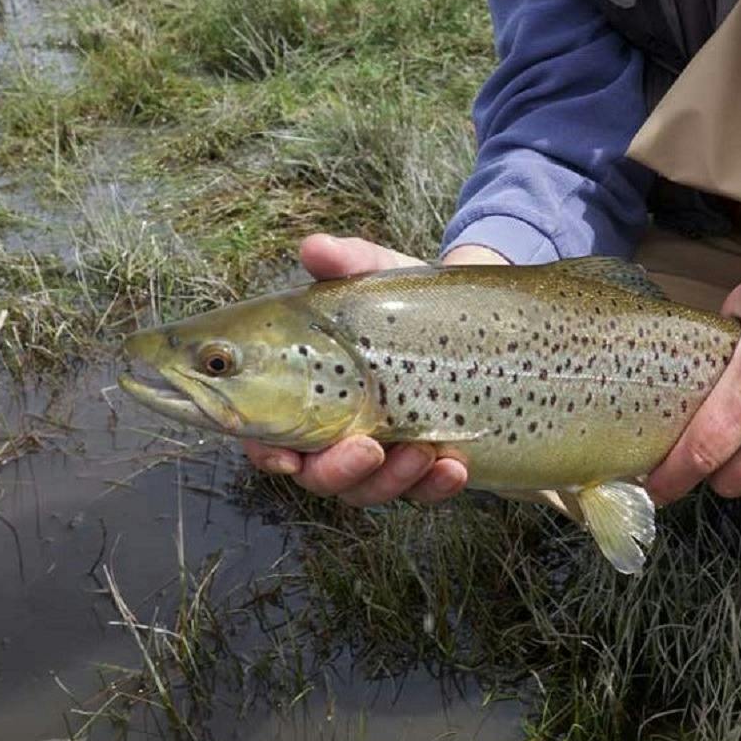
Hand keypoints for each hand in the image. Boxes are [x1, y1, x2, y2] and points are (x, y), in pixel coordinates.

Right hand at [242, 234, 507, 505]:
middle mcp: (332, 433)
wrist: (475, 314)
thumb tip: (316, 247)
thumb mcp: (378, 273)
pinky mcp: (423, 467)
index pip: (265, 438)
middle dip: (339, 473)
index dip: (266, 454)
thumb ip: (347, 262)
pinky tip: (456, 466)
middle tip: (368, 447)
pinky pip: (424, 493)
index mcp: (299, 393)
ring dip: (393, 480)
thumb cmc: (403, 298)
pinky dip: (437, 487)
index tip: (285, 457)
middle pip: (317, 477)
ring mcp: (379, 455)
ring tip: (424, 449)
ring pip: (369, 492)